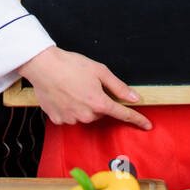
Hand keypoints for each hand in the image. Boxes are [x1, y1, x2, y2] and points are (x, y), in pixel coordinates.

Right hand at [18, 46, 151, 129]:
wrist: (43, 66)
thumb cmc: (70, 65)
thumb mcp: (99, 70)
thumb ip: (119, 86)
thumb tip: (134, 97)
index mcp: (99, 103)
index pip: (123, 114)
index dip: (137, 119)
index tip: (147, 125)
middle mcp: (86, 115)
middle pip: (101, 113)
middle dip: (99, 101)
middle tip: (88, 85)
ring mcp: (71, 119)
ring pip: (85, 115)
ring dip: (83, 105)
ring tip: (72, 87)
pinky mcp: (58, 119)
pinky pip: (69, 116)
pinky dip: (69, 108)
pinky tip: (63, 95)